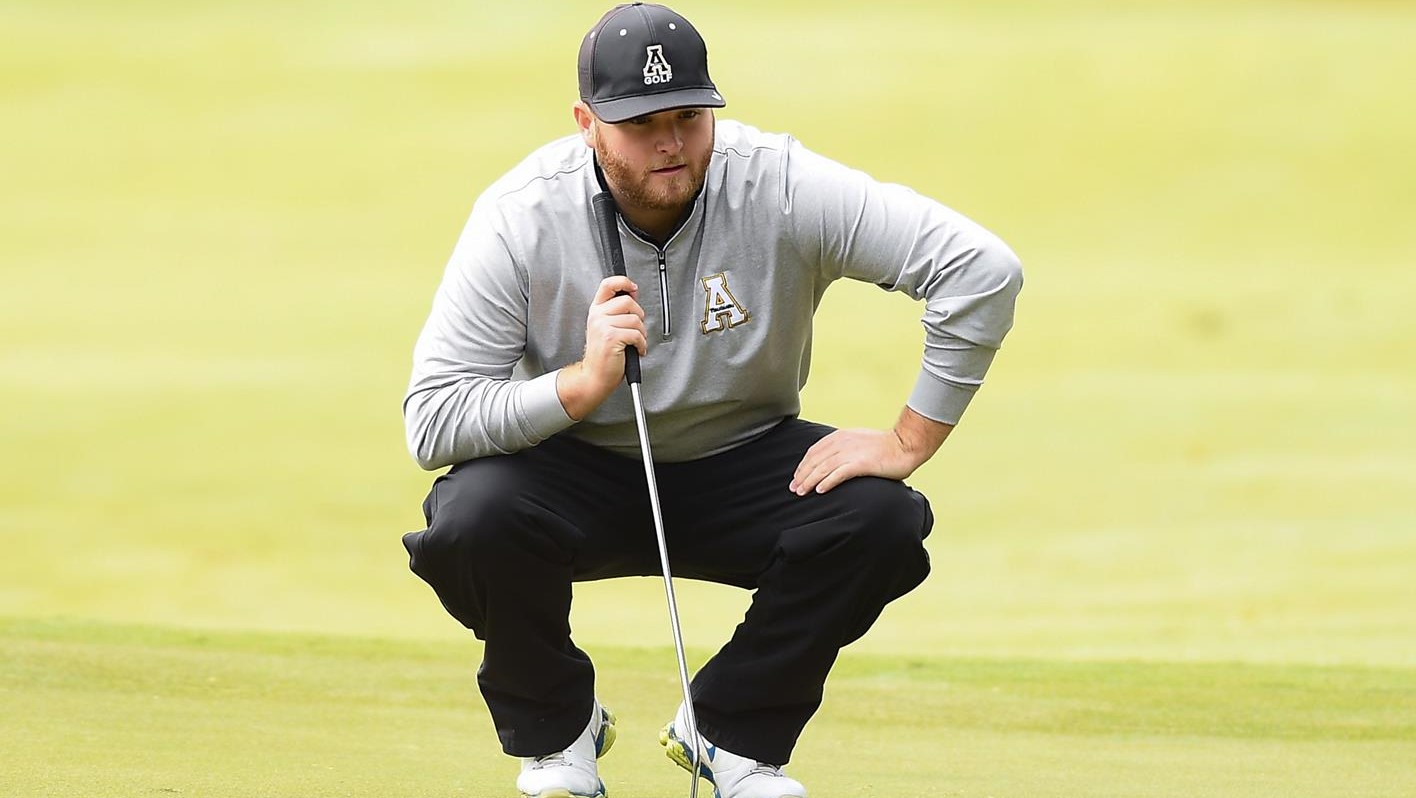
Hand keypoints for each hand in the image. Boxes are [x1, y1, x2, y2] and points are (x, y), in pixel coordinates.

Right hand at [556, 276, 646, 419]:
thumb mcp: (606, 327)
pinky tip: (636, 349)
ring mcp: (603, 326)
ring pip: (635, 320)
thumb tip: (633, 293)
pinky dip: (641, 344)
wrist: (594, 376)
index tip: (633, 288)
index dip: (623, 282)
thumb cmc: (603, 355)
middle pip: (628, 302)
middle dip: (639, 316)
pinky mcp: (611, 338)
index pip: (608, 285)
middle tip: (636, 329)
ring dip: (641, 334)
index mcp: (596, 310)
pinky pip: (637, 335)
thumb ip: (618, 310)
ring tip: (635, 342)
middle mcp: (597, 316)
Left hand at [789, 407, 952, 494]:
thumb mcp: (858, 440)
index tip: (797, 476)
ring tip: (802, 491)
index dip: (804, 464)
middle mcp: (843, 442)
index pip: (815, 450)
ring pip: (823, 467)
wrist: (905, 444)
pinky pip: (839, 474)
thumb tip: (831, 459)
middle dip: (802, 474)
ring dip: (810, 480)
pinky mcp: (861, 463)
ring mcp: (852, 452)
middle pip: (815, 460)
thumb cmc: (886, 446)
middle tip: (794, 488)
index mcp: (841, 436)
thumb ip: (844, 447)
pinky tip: (820, 490)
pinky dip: (827, 482)